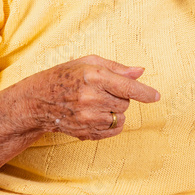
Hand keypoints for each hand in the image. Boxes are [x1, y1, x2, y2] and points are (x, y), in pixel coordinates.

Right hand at [26, 55, 159, 140]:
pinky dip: (112, 123)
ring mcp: (87, 117)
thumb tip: (140, 72)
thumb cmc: (64, 76)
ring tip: (97, 102)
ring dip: (115, 110)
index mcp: (93, 76)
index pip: (127, 87)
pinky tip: (98, 114)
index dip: (144, 92)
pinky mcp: (85, 132)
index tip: (156, 96)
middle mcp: (91, 98)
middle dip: (121, 97)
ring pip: (120, 117)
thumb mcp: (88, 62)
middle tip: (104, 91)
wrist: (38, 99)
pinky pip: (113, 131)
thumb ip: (117, 68)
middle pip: (125, 102)